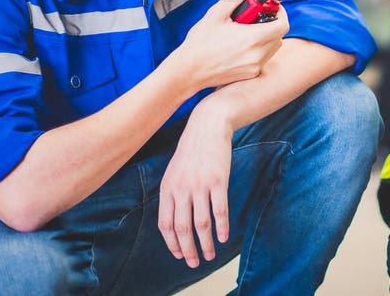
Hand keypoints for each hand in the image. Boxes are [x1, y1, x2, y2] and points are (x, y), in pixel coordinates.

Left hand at [157, 106, 232, 267]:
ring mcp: (200, 186)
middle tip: (194, 263)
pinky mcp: (218, 181)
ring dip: (205, 244)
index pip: (165, 224)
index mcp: (168, 188)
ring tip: (210, 256)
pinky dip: (221, 227)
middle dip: (188, 250)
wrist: (208, 126)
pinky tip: (224, 237)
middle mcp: (181, 189)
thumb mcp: (174, 171)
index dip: (171, 243)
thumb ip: (173, 193)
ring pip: (201, 224)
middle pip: (182, 228)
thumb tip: (174, 219)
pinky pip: (219, 211)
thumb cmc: (192, 150)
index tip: (178, 255)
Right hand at [176, 0, 287, 88]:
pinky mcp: (250, 74)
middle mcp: (257, 55)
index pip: (282, 24)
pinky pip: (264, 58)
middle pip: (279, 35)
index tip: (271, 7)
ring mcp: (254, 67)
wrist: (188, 71)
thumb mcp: (216, 14)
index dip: (280, 12)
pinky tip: (241, 44)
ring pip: (273, 47)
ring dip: (266, 36)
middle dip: (272, 22)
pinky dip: (259, 49)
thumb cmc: (200, 43)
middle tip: (255, 16)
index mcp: (252, 38)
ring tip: (246, 30)